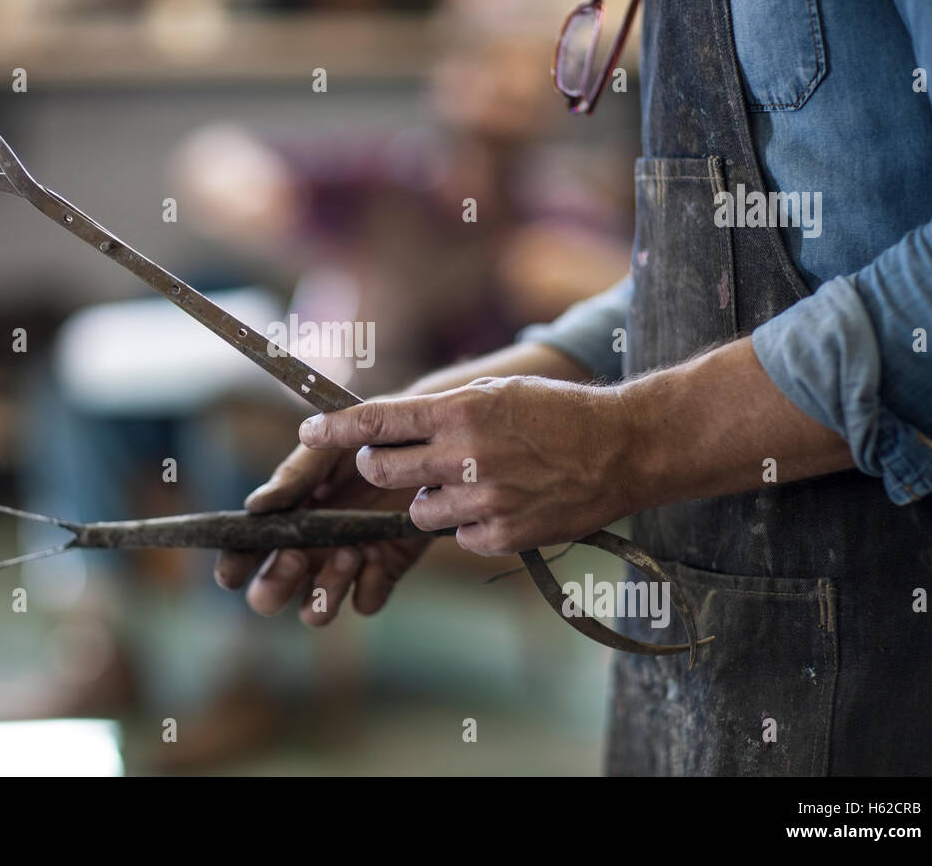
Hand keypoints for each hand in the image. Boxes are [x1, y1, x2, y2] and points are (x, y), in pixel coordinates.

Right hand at [214, 440, 431, 625]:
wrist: (423, 442)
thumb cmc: (364, 441)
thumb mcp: (326, 451)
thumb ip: (293, 477)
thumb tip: (254, 506)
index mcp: (283, 520)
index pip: (244, 553)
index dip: (232, 568)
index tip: (232, 572)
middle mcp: (307, 549)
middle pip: (270, 596)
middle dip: (274, 585)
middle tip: (297, 555)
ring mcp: (343, 564)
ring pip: (316, 612)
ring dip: (325, 591)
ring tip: (349, 551)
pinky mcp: (383, 571)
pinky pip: (365, 603)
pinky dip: (368, 587)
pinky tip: (378, 554)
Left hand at [299, 376, 635, 554]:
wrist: (623, 449)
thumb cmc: (556, 414)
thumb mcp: (496, 393)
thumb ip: (442, 411)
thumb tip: (389, 426)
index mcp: (460, 411)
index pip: (379, 419)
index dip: (336, 429)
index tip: (308, 433)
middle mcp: (466, 454)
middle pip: (384, 470)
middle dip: (381, 467)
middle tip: (395, 463)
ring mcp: (484, 498)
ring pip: (417, 511)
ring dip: (429, 500)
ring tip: (470, 482)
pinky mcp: (502, 534)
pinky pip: (457, 537)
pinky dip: (468, 525)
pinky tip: (501, 504)